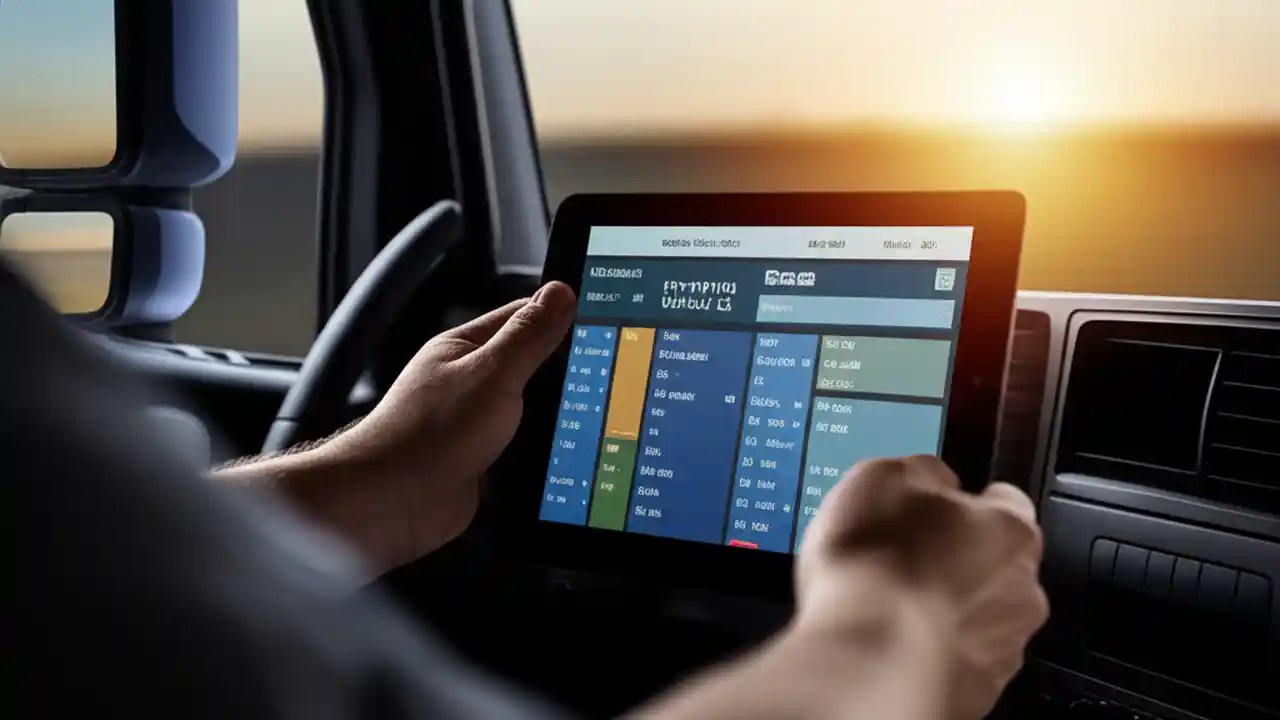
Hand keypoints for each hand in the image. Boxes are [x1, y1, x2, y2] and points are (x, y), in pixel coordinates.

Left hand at [222, 282, 576, 572]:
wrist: (391, 504)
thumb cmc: (426, 435)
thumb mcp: (492, 374)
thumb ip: (529, 335)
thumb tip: (559, 293)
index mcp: (465, 348)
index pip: (523, 317)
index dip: (561, 318)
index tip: (600, 322)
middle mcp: (468, 382)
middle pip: (530, 365)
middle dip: (562, 373)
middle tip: (601, 375)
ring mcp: (473, 423)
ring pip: (529, 410)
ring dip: (551, 417)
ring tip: (587, 416)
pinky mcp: (480, 461)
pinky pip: (520, 447)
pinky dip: (539, 451)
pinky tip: (561, 454)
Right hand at [795, 455, 1048, 719]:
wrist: (869, 658)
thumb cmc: (877, 562)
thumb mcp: (883, 477)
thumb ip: (921, 472)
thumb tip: (933, 479)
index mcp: (1009, 526)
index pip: (1005, 501)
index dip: (965, 501)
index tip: (933, 508)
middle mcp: (1023, 587)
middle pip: (995, 561)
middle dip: (957, 558)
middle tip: (902, 557)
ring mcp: (1005, 645)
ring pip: (981, 614)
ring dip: (946, 607)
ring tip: (890, 605)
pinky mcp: (979, 690)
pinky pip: (959, 658)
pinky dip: (934, 648)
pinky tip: (893, 640)